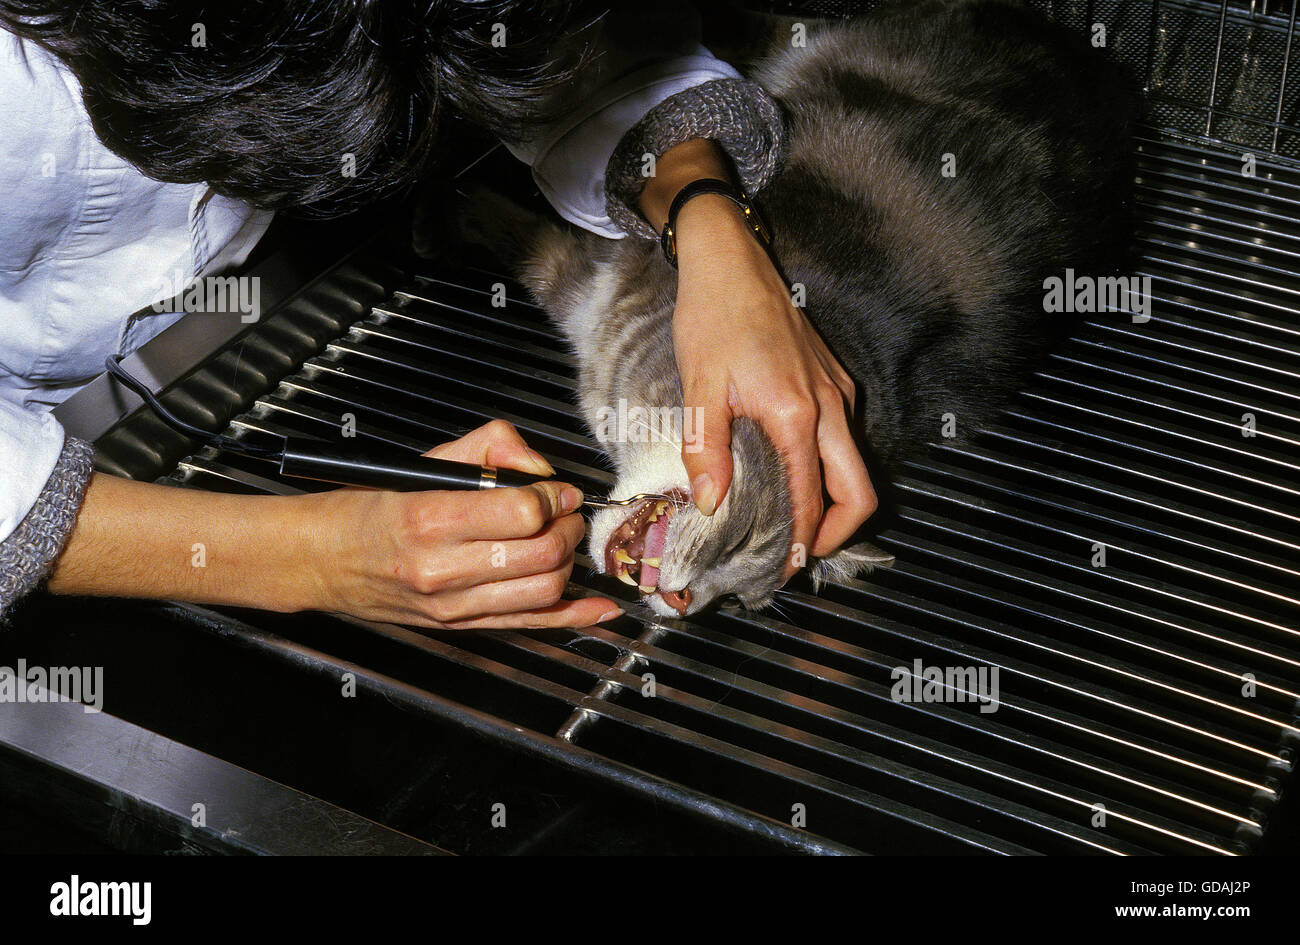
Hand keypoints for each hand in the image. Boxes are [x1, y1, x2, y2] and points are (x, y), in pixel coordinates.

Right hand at [51, 420, 620, 629]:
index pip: (521, 512)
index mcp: (430, 519)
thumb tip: (535, 463)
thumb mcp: (423, 461)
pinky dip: (572, 618)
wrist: (318, 559)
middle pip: (541, 554)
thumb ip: (487, 448)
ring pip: (542, 591)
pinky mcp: (458, 627)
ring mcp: (451, 606)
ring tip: (562, 538)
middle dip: (568, 527)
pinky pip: (529, 625)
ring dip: (569, 562)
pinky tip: (600, 608)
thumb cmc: (366, 507)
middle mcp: (442, 570)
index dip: (552, 495)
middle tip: (566, 511)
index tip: (556, 488)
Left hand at [638, 140, 877, 580]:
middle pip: (858, 491)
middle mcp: (831, 406)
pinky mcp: (833, 379)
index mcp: (798, 413)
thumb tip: (709, 503)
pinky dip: (828, 469)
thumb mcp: (699, 385)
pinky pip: (843, 438)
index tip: (784, 569)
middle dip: (835, 534)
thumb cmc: (713, 315)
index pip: (811, 498)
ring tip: (792, 524)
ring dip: (832, 502)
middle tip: (799, 556)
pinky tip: (790, 474)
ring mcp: (838, 391)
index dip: (801, 542)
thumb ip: (706, 448)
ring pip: (854, 466)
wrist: (731, 258)